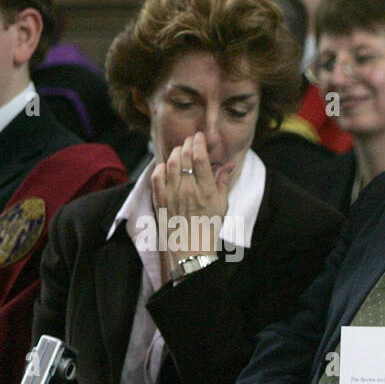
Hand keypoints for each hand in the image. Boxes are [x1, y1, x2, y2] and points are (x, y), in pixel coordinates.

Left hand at [153, 132, 233, 278]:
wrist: (192, 246)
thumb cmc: (210, 226)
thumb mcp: (222, 204)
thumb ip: (223, 181)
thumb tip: (228, 164)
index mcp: (206, 190)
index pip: (200, 158)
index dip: (199, 143)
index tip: (199, 137)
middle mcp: (188, 190)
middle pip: (184, 157)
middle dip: (187, 144)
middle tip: (190, 140)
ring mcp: (172, 194)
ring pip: (170, 163)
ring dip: (175, 152)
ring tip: (180, 150)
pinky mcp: (161, 199)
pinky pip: (157, 176)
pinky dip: (160, 166)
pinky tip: (166, 165)